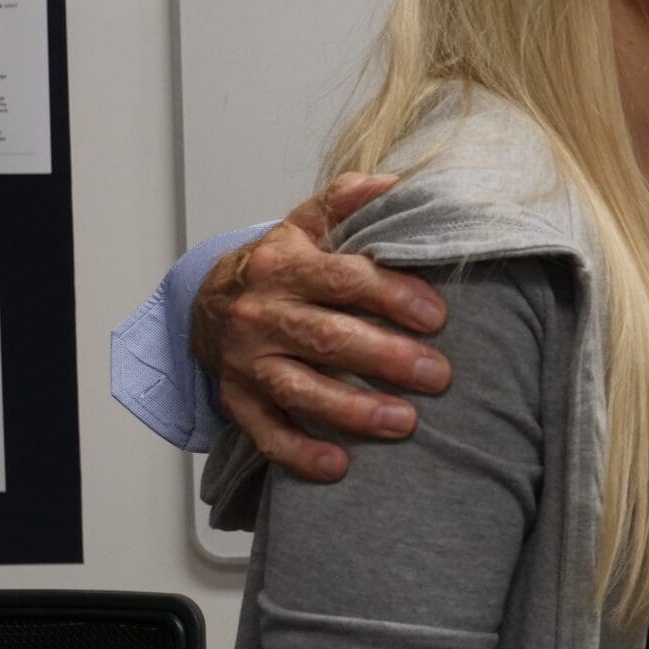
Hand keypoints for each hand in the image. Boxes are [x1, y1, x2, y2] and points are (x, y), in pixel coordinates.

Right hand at [191, 172, 452, 480]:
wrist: (209, 301)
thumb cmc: (279, 263)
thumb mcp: (307, 223)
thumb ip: (347, 199)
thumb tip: (393, 182)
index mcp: (284, 266)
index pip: (344, 279)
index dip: (392, 296)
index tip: (437, 317)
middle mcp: (261, 314)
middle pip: (327, 338)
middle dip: (386, 358)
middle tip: (439, 376)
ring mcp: (246, 361)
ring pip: (299, 389)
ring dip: (353, 410)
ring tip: (405, 423)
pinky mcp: (237, 400)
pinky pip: (267, 431)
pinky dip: (300, 451)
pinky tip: (338, 466)